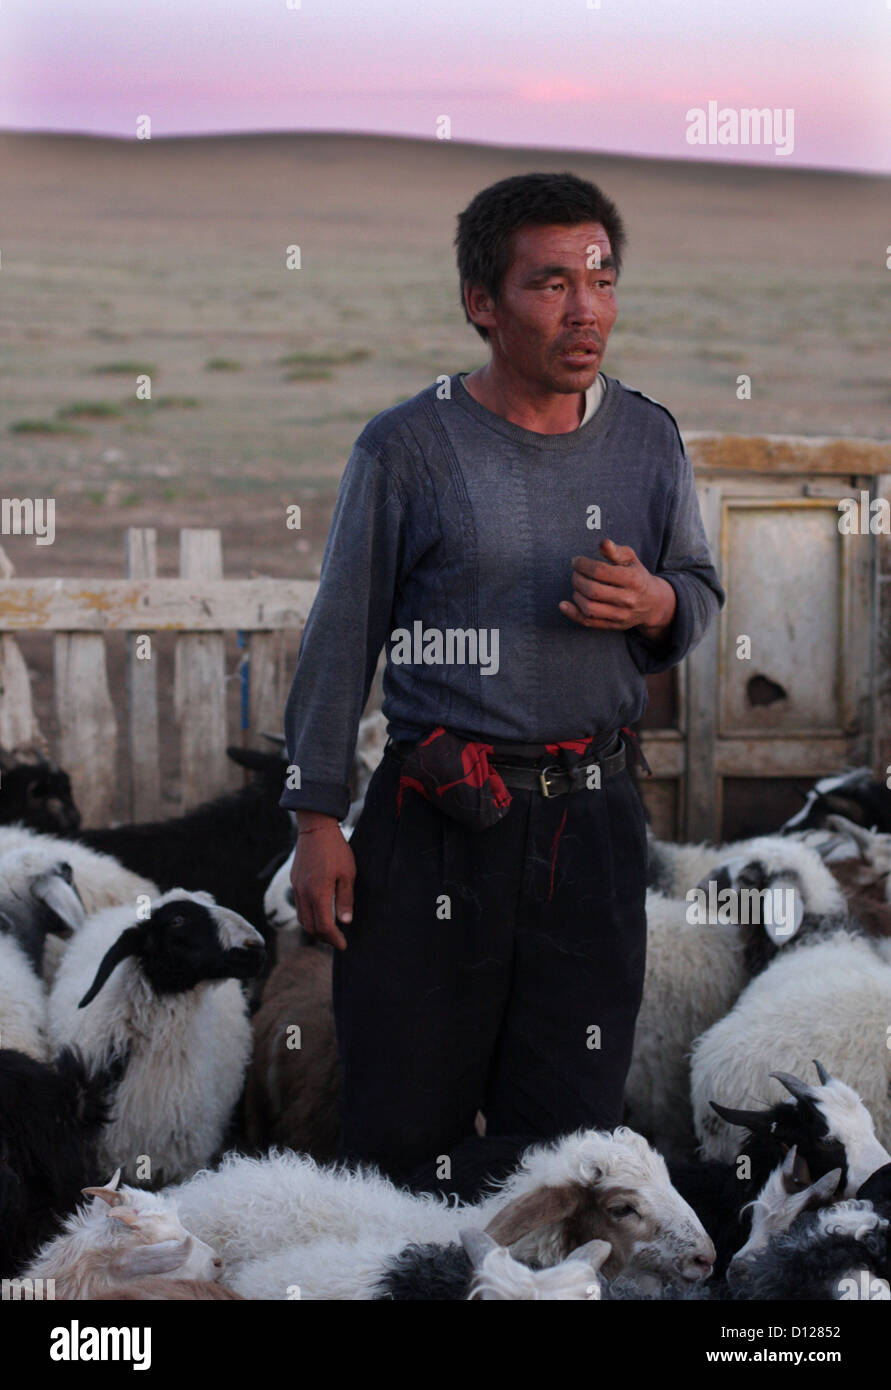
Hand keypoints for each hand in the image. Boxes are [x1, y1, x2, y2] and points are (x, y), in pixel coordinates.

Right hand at [291, 813, 354, 949]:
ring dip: (315, 929)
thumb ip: (345, 899)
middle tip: (338, 940)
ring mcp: (297, 888)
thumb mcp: (348, 874)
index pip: (324, 926)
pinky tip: (320, 912)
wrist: (316, 828)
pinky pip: (299, 906)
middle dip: (324, 938)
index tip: (344, 944)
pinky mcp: (294, 882)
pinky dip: (309, 916)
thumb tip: (345, 922)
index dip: (334, 939)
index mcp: (318, 894)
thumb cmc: (336, 850)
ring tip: (329, 930)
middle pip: (310, 927)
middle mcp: (304, 894)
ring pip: (302, 919)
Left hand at [559, 537, 675, 637]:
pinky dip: (573, 614)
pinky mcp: (613, 626)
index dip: (583, 565)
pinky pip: (589, 623)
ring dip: (576, 595)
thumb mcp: (630, 559)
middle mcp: (628, 599)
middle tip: (575, 573)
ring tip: (577, 586)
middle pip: (593, 591)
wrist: (652, 603)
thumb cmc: (636, 576)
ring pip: (589, 608)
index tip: (576, 561)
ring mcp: (621, 615)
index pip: (600, 571)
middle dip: (577, 579)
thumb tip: (603, 543)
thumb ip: (616, 551)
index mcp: (633, 579)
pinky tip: (564, 605)